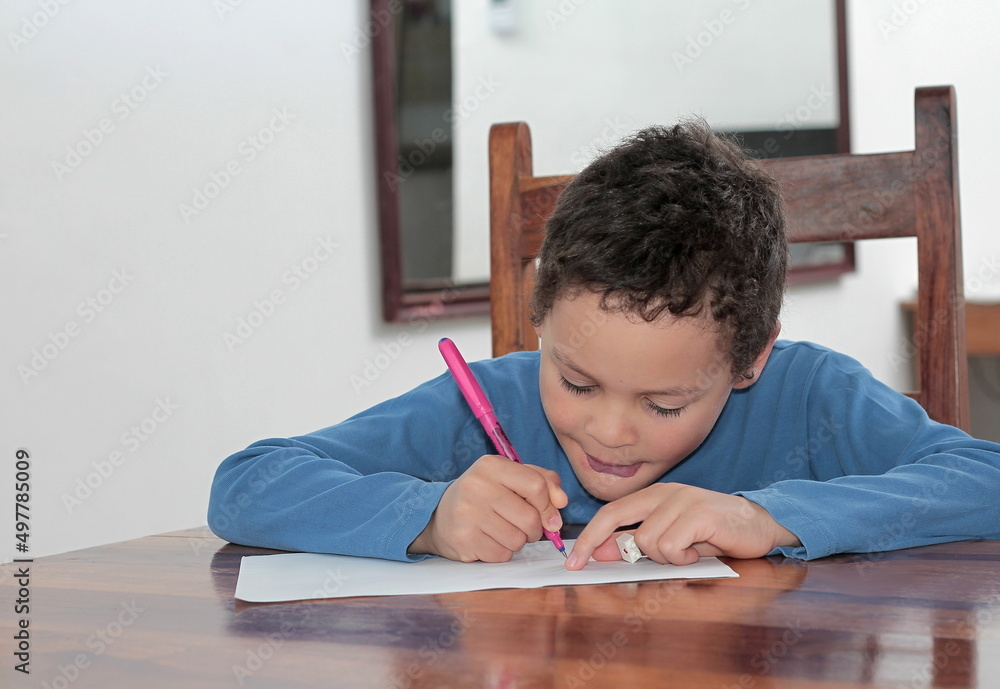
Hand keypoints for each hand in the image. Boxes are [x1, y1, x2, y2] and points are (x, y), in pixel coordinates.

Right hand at [409, 455, 567, 562]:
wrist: (439, 516)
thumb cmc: (484, 495)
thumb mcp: (510, 478)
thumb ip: (543, 481)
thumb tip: (562, 502)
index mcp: (491, 465)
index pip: (536, 485)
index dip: (549, 505)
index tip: (549, 515)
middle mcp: (477, 486)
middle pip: (530, 517)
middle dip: (534, 528)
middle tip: (524, 527)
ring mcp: (468, 514)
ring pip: (518, 539)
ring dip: (518, 541)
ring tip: (503, 531)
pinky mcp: (464, 539)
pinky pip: (502, 554)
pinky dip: (503, 552)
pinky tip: (489, 540)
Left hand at [565, 483, 799, 568]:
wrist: (760, 525)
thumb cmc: (715, 533)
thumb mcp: (673, 539)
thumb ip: (639, 542)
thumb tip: (602, 551)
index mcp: (655, 495)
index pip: (611, 511)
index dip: (588, 535)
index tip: (573, 560)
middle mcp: (665, 493)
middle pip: (615, 516)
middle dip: (594, 543)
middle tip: (584, 566)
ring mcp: (683, 500)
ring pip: (646, 540)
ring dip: (662, 557)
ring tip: (685, 554)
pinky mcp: (700, 513)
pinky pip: (671, 545)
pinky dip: (681, 558)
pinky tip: (697, 553)